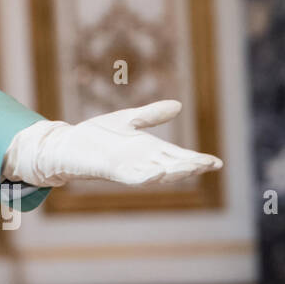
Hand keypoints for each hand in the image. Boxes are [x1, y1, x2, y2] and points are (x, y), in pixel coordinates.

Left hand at [6, 100, 222, 186]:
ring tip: (190, 168)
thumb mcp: (129, 120)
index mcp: (148, 150)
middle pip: (172, 165)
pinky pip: (132, 177)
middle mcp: (141, 161)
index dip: (196, 160)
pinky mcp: (111, 170)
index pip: (178, 156)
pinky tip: (158, 173)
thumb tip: (178, 106)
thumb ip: (151, 115)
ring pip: (156, 173)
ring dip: (173, 172)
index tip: (216, 162)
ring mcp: (128, 167)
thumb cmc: (97, 135)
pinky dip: (146, 176)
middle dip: (190, 166)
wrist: (67, 143)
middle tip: (209, 164)